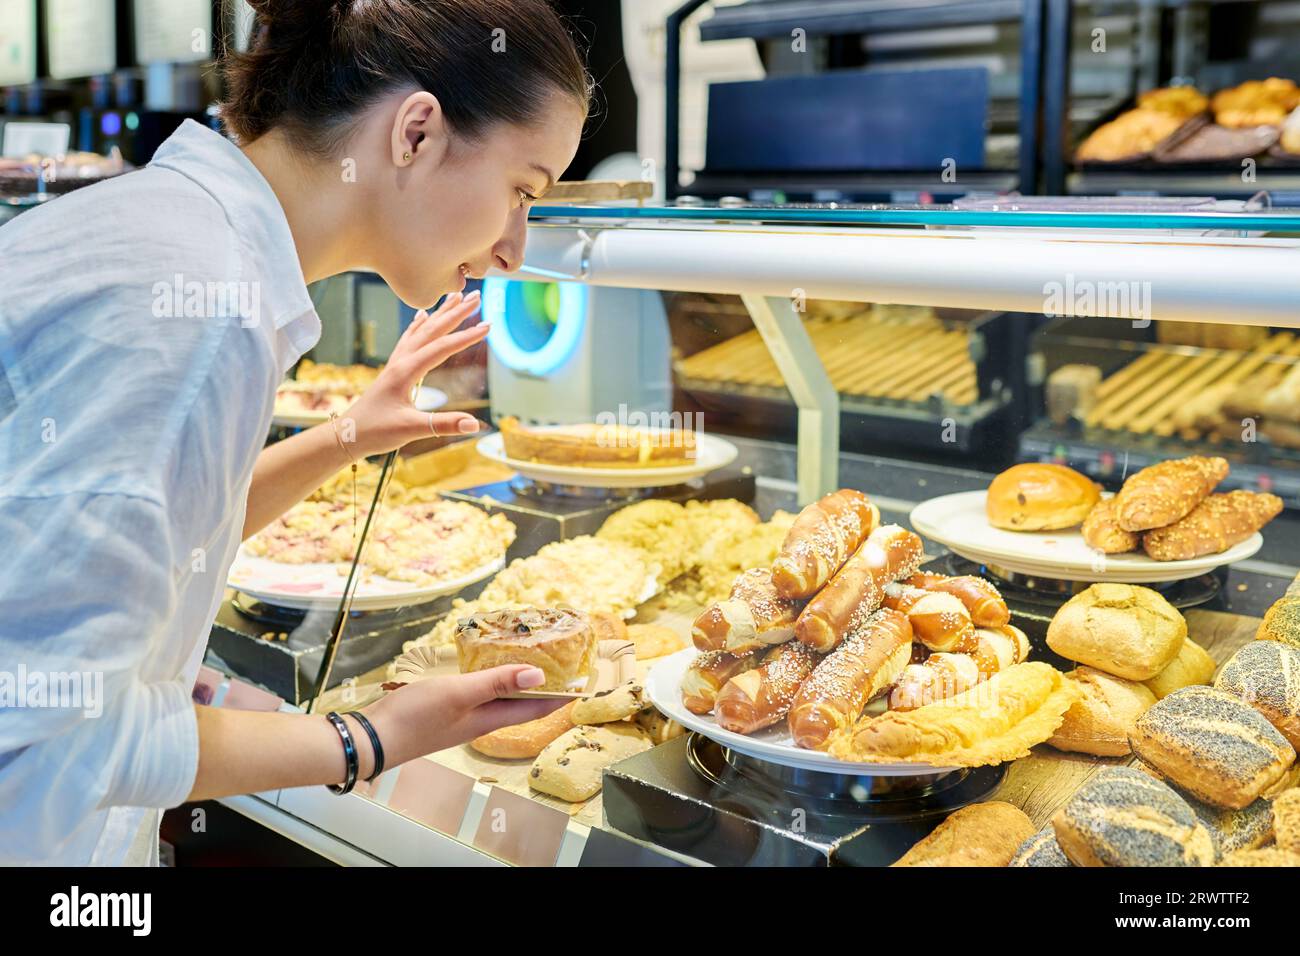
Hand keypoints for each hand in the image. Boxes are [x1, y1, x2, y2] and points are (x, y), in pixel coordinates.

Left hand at [343, 290, 487, 456]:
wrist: (347, 434)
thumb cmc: (376, 432)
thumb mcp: (411, 429)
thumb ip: (443, 424)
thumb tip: (475, 424)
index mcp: (405, 371)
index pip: (441, 348)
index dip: (466, 337)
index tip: (488, 325)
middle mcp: (401, 361)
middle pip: (432, 330)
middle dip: (456, 313)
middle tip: (476, 297)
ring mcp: (396, 363)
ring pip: (421, 331)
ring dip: (440, 313)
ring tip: (455, 297)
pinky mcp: (393, 370)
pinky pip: (409, 339)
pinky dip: (418, 325)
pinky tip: (422, 316)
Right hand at [359, 665, 566, 767]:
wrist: (371, 740)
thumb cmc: (414, 718)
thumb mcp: (459, 693)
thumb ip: (497, 683)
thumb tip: (540, 677)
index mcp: (489, 719)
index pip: (534, 709)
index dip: (558, 697)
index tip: (580, 684)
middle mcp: (479, 721)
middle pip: (519, 705)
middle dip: (541, 689)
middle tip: (559, 667)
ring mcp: (461, 718)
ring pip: (498, 700)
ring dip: (516, 684)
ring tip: (529, 663)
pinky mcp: (443, 713)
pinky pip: (478, 697)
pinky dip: (490, 683)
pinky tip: (484, 672)